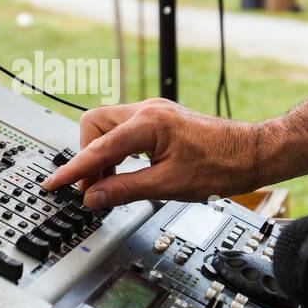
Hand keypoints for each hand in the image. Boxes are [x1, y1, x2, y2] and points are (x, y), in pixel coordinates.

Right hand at [41, 98, 263, 208]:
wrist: (253, 153)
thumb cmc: (222, 166)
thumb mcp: (169, 186)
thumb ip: (124, 190)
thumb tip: (93, 197)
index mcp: (148, 123)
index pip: (97, 148)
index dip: (73, 170)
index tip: (54, 184)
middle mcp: (147, 110)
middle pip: (93, 125)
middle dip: (87, 156)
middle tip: (93, 188)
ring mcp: (153, 112)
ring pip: (107, 126)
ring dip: (102, 156)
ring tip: (111, 185)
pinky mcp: (160, 119)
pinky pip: (124, 130)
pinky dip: (118, 152)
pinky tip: (126, 172)